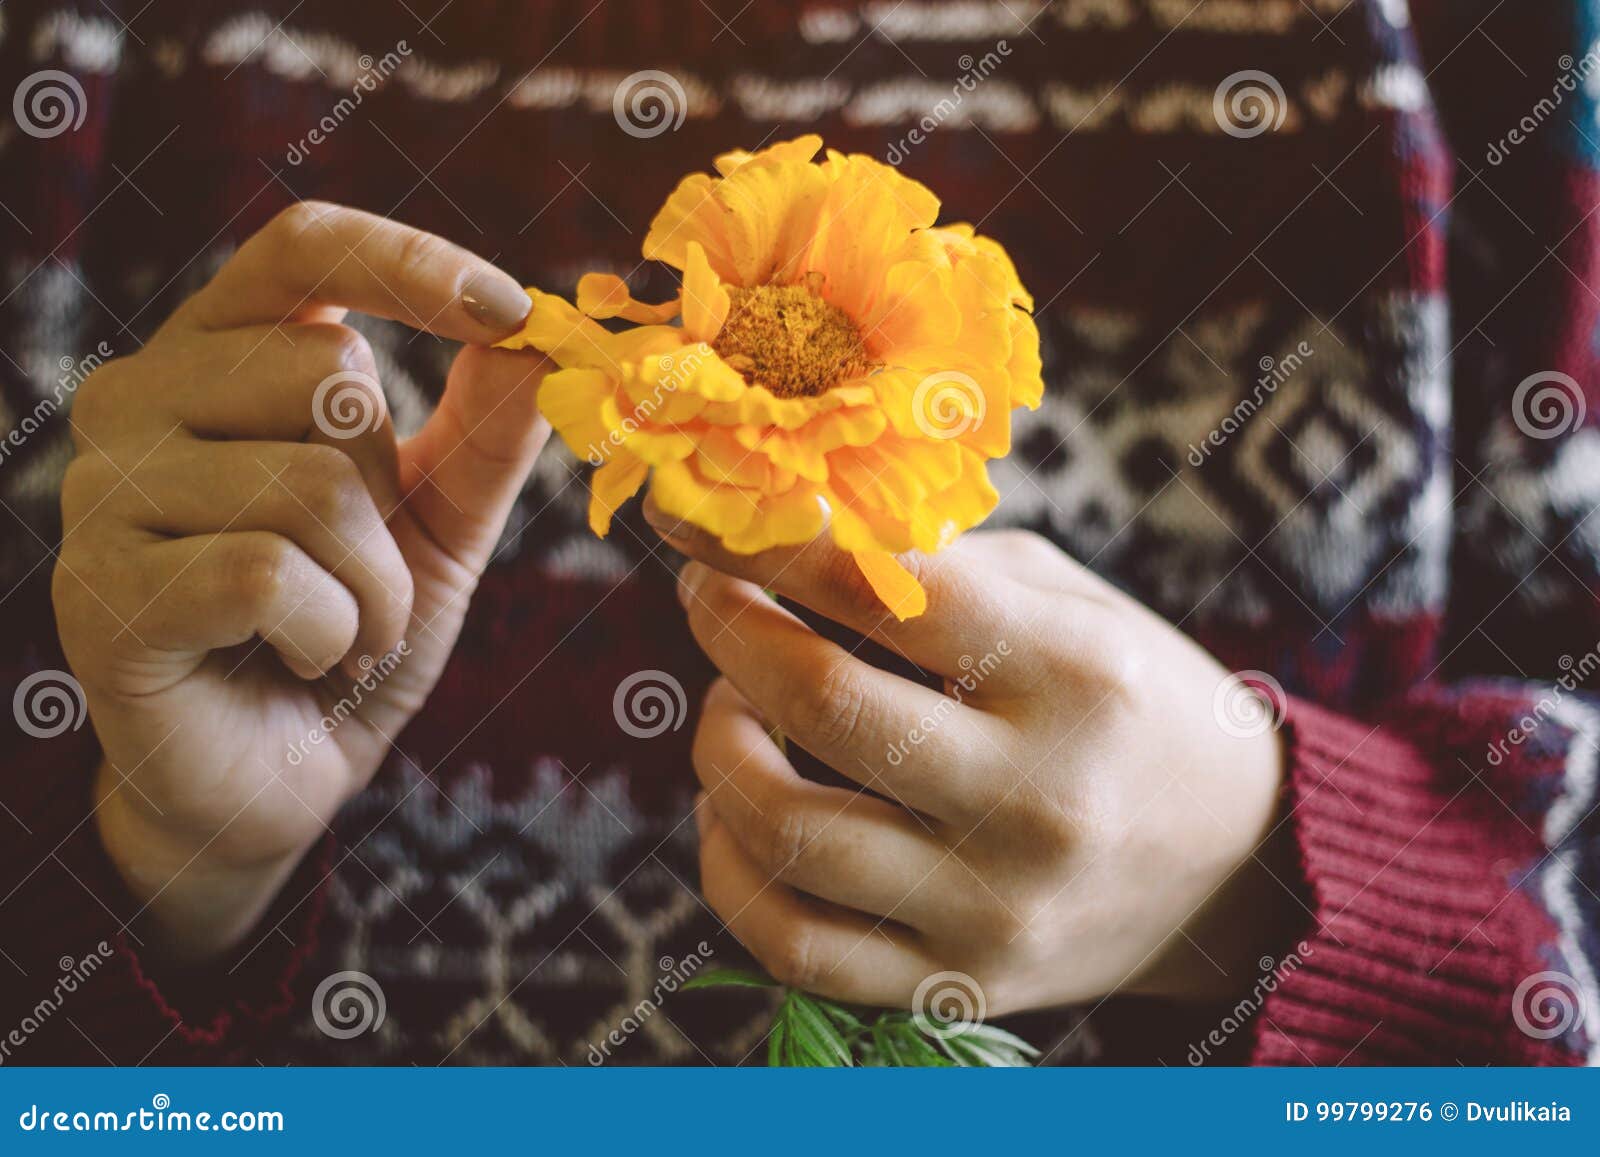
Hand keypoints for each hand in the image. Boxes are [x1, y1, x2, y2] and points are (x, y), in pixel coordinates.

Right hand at [53, 202, 549, 962]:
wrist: (272, 779)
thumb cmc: (347, 633)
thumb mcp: (438, 526)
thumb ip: (483, 433)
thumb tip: (538, 337)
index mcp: (217, 355)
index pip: (304, 246)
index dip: (411, 261)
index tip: (513, 310)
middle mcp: (137, 399)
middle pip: (328, 370)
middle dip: (391, 494)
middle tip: (360, 573)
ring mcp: (102, 493)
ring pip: (313, 485)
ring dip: (374, 588)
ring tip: (338, 634)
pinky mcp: (101, 592)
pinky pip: (270, 575)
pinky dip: (330, 634)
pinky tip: (302, 663)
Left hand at [650, 510, 1293, 1013]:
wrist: (1238, 869)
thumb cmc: (1135, 706)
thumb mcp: (1073, 605)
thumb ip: (945, 568)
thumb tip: (790, 534)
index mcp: (1077, 674)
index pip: (889, 590)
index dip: (767, 540)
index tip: (689, 509)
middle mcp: (1037, 796)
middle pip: (820, 701)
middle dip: (729, 629)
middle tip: (712, 595)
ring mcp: (995, 905)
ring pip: (785, 829)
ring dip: (717, 746)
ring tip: (733, 704)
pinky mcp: (961, 985)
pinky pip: (793, 942)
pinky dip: (727, 869)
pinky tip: (733, 814)